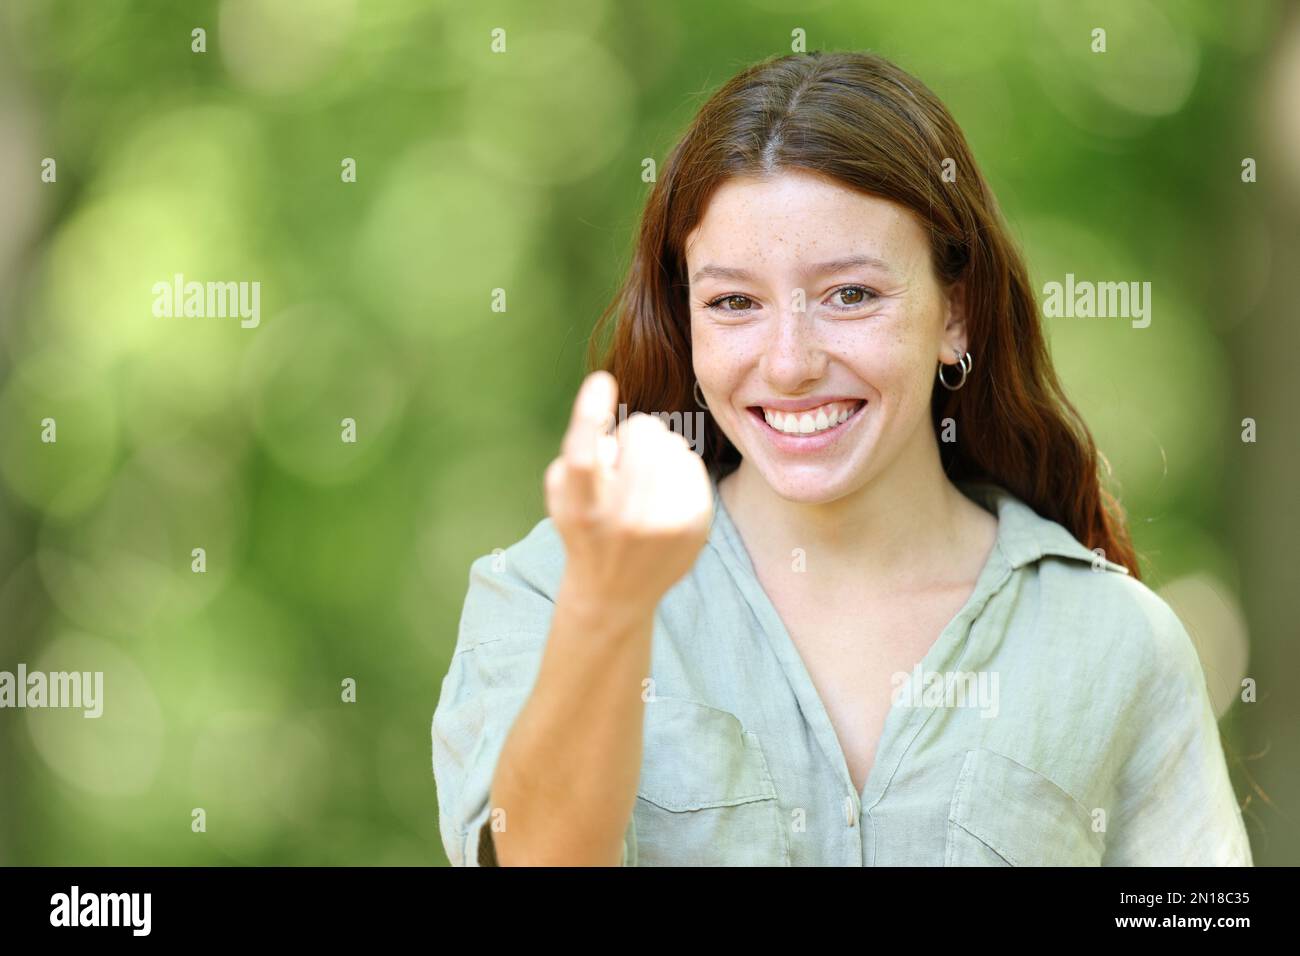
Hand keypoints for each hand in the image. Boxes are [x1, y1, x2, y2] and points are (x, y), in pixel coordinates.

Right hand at [545, 371, 713, 618]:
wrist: (616, 593)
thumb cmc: (585, 530)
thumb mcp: (562, 498)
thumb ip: (577, 455)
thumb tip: (616, 434)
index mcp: (581, 508)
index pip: (583, 456)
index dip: (590, 414)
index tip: (601, 380)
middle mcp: (622, 519)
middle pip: (641, 436)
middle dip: (633, 437)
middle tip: (625, 464)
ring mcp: (664, 526)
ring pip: (672, 445)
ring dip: (658, 452)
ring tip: (645, 485)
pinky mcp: (696, 527)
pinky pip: (692, 463)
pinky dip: (679, 469)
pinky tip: (667, 496)